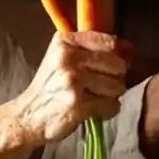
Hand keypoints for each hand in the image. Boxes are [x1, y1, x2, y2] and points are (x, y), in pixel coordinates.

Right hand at [14, 31, 130, 142]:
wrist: (28, 116)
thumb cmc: (50, 87)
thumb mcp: (63, 60)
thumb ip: (95, 51)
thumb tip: (130, 48)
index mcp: (64, 42)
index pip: (108, 42)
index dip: (113, 56)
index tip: (103, 66)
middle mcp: (68, 57)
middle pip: (117, 64)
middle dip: (114, 78)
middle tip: (97, 86)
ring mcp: (73, 80)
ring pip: (117, 85)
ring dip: (110, 96)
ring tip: (93, 98)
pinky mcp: (78, 103)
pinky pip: (111, 104)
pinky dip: (107, 110)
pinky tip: (93, 110)